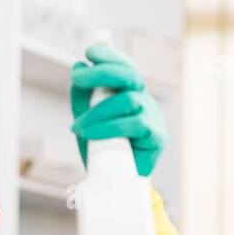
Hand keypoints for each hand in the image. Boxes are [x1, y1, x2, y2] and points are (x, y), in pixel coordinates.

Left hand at [70, 44, 166, 176]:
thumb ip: (83, 96)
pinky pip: (134, 124)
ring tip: (77, 127)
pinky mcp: (156, 136)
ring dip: (97, 111)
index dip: (109, 55)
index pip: (124, 66)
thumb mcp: (87, 118)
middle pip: (128, 75)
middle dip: (101, 72)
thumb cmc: (104, 148)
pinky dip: (107, 128)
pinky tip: (90, 134)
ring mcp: (152, 116)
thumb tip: (78, 67)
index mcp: (129, 92)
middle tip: (77, 78)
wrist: (116, 181)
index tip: (89, 53)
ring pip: (127, 100)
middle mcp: (143, 99)